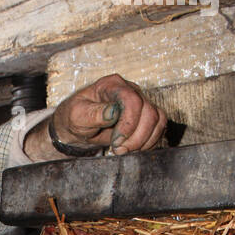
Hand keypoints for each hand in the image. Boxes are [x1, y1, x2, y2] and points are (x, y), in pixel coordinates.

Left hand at [51, 73, 166, 155]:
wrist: (78, 125)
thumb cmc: (75, 117)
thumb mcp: (76, 115)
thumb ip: (93, 113)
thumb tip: (112, 112)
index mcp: (112, 85)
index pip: (132, 100)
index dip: (128, 124)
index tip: (115, 142)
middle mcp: (130, 90)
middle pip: (149, 112)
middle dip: (136, 137)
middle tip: (119, 150)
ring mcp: (140, 102)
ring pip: (157, 120)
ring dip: (144, 141)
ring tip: (124, 150)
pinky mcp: (145, 115)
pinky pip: (159, 127)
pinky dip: (150, 141)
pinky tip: (134, 148)